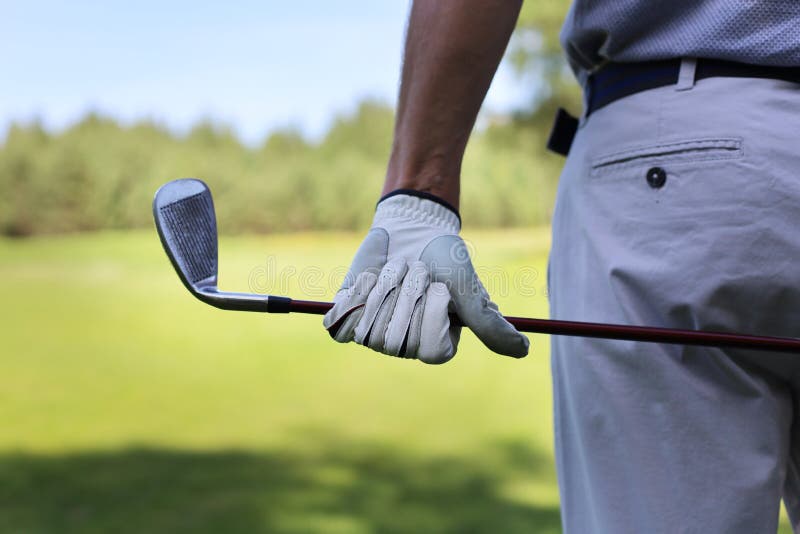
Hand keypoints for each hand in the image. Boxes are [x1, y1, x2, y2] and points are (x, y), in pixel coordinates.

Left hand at [323, 191, 528, 363]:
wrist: (411, 230)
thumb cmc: (445, 261)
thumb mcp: (470, 290)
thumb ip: (490, 324)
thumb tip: (523, 349)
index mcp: (432, 345)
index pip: (428, 351)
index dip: (432, 316)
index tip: (439, 288)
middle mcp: (402, 345)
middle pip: (395, 341)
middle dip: (408, 296)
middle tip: (417, 272)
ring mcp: (372, 332)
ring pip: (369, 330)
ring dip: (385, 289)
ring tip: (396, 271)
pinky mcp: (348, 314)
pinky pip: (342, 322)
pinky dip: (359, 293)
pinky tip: (371, 276)